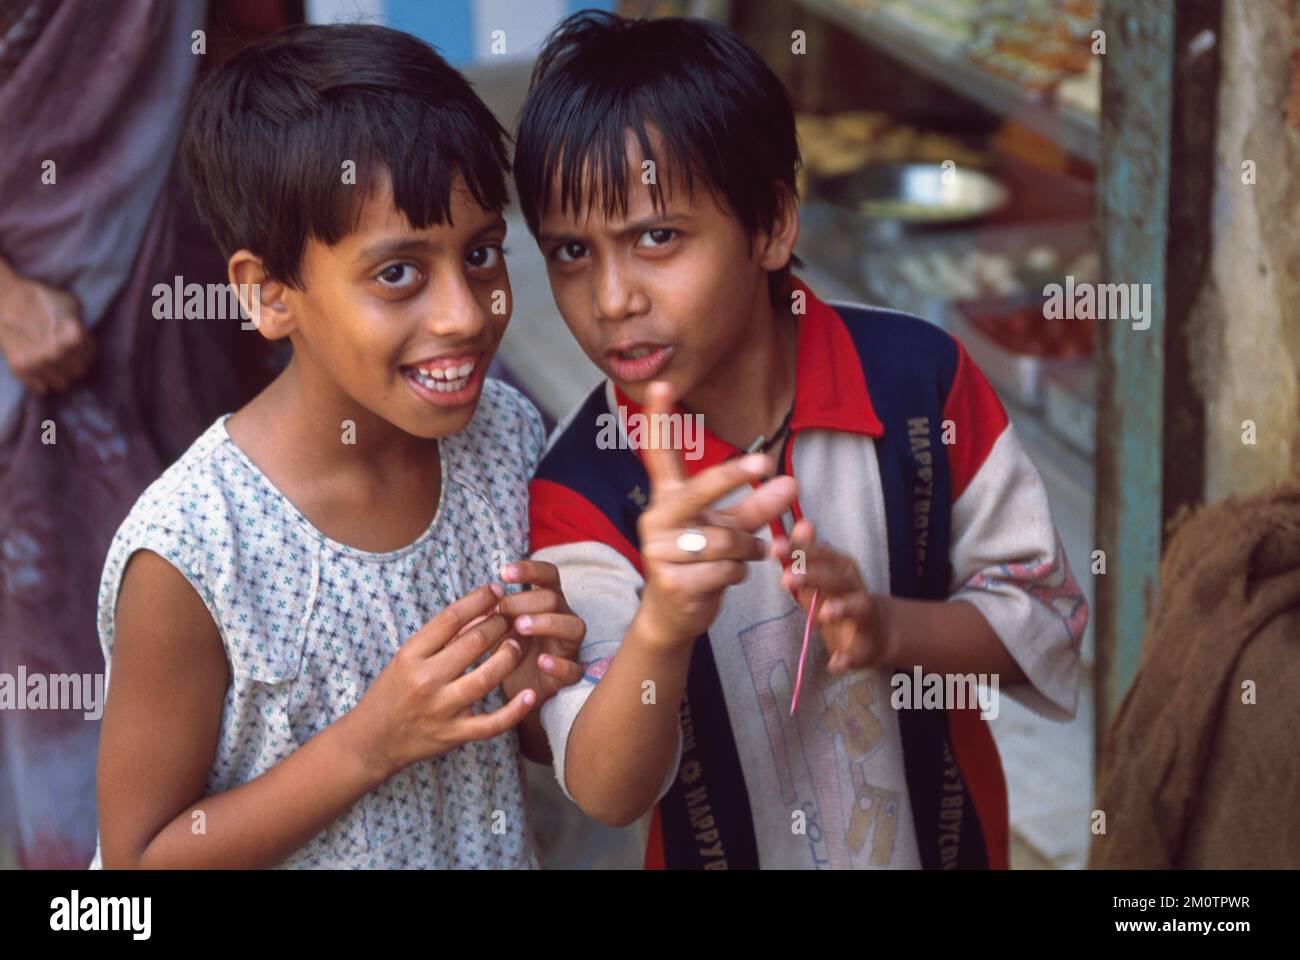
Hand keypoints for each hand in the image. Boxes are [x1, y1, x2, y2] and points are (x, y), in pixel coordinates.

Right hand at [0, 267, 95, 395]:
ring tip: (54, 361)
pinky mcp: (20, 368)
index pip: (90, 357)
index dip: (85, 349)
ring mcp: (38, 363)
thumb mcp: (71, 303)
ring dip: (59, 374)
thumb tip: (87, 339)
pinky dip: (42, 381)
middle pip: (78, 373)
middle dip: (74, 363)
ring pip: (61, 383)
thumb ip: (81, 325)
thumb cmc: (40, 297)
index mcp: (74, 339)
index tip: (77, 343)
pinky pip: (40, 389)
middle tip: (66, 354)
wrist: (4, 297)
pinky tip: (41, 369)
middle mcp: (57, 354)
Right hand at [346, 584, 534, 779]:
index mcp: (411, 655)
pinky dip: (514, 711)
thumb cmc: (392, 692)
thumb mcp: (407, 658)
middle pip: (473, 643)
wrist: (372, 740)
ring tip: (518, 644)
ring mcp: (441, 709)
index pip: (451, 618)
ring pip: (486, 678)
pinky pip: (491, 724)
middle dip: (498, 624)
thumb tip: (480, 611)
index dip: (479, 600)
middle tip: (511, 617)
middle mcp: (425, 680)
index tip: (496, 590)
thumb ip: (441, 637)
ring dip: (509, 656)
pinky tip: (530, 695)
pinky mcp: (453, 735)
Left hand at [496, 560, 585, 705]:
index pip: (548, 575)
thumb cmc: (511, 649)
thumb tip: (479, 602)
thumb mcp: (499, 628)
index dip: (530, 570)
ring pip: (574, 626)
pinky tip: (542, 661)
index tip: (503, 573)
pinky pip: (575, 668)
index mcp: (547, 603)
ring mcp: (569, 646)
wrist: (520, 689)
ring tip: (520, 627)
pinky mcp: (570, 674)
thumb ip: (491, 615)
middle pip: (554, 598)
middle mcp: (563, 619)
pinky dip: (560, 664)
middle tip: (502, 610)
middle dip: (527, 600)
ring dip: (547, 623)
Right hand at [636, 381, 798, 643]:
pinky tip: (730, 575)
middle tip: (766, 463)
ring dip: (748, 548)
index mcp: (667, 498)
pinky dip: (738, 573)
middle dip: (734, 475)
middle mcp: (657, 518)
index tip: (661, 383)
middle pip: (701, 489)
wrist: (674, 613)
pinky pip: (724, 569)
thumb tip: (791, 482)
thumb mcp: (731, 528)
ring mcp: (659, 550)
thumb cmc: (702, 561)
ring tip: (751, 554)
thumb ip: (757, 505)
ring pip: (724, 539)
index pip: (660, 453)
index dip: (659, 419)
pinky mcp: (670, 580)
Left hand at [771, 518, 894, 673]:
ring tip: (824, 614)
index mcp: (842, 570)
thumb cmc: (839, 600)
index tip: (776, 545)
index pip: (821, 555)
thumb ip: (806, 555)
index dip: (800, 550)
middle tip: (788, 577)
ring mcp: (863, 619)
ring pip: (858, 609)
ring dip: (842, 609)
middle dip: (814, 577)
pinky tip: (835, 664)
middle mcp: (855, 589)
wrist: (877, 633)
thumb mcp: (821, 578)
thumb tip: (800, 523)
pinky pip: (858, 654)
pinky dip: (848, 659)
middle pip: (837, 579)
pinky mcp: (866, 647)